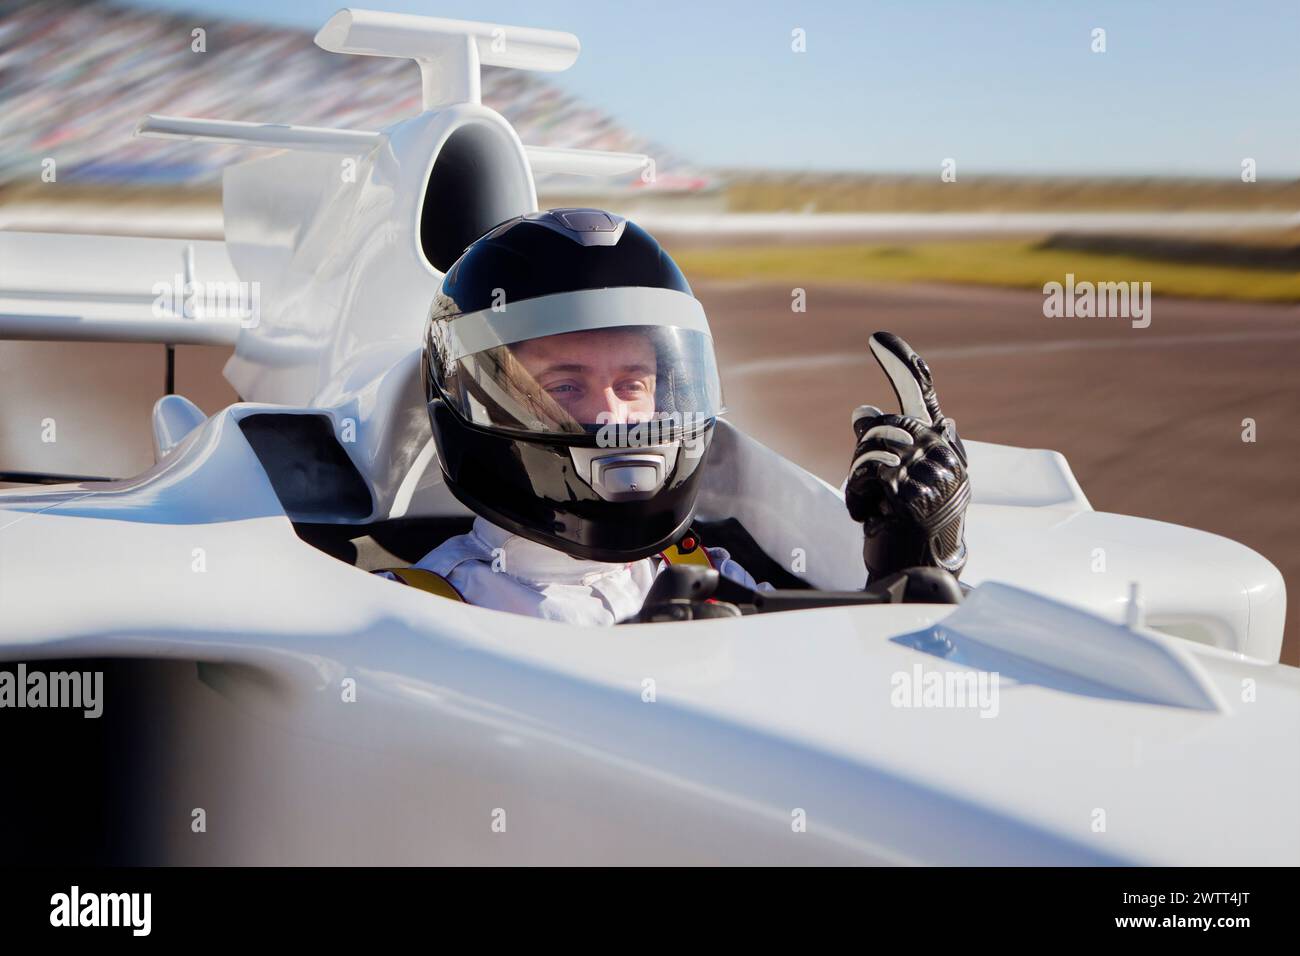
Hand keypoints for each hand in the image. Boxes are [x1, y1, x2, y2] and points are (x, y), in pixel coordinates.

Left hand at [846, 332, 969, 580]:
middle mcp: (947, 455)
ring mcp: (936, 474)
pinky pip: (869, 476)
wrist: (919, 572)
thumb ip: (887, 446)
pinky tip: (870, 516)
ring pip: (873, 449)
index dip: (900, 364)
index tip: (878, 338)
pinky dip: (858, 497)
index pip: (923, 396)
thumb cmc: (905, 526)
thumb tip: (861, 410)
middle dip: (862, 454)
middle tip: (871, 489)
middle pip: (882, 425)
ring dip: (859, 480)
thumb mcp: (898, 480)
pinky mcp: (918, 495)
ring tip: (875, 506)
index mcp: (945, 446)